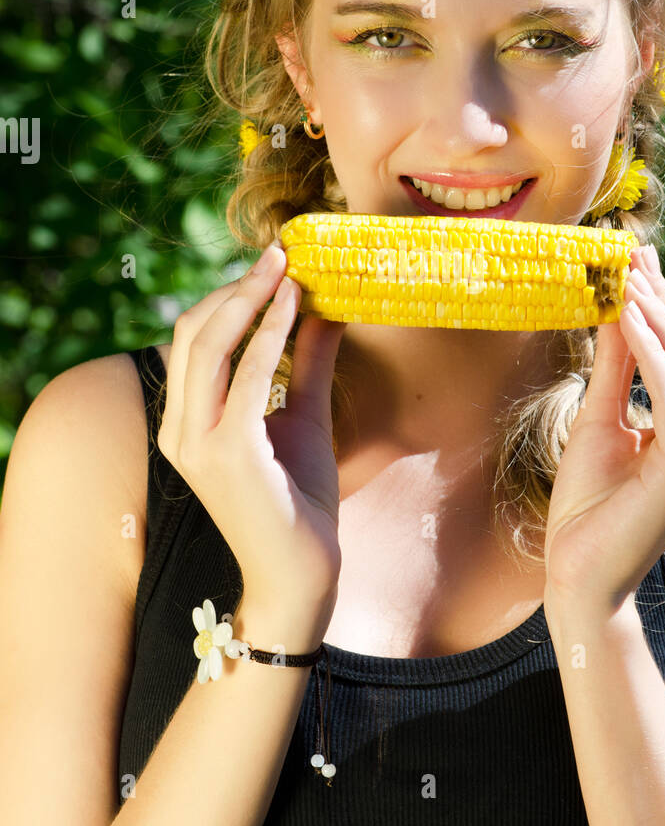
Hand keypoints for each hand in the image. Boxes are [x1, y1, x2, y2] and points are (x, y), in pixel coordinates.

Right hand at [157, 242, 346, 608]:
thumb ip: (306, 364)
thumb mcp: (304, 418)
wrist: (303, 572)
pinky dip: (269, 332)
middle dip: (235, 286)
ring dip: (248, 297)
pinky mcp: (227, 454)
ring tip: (286, 266)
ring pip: (206, 345)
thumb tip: (323, 307)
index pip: (191, 340)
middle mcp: (179, 430)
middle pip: (191, 332)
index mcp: (186, 422)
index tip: (272, 264)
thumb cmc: (300, 501)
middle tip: (279, 253)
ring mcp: (197, 443)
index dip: (228, 295)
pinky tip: (296, 306)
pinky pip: (244, 377)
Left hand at [543, 244, 664, 612]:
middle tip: (632, 259)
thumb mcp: (598, 419)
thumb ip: (612, 366)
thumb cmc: (585, 506)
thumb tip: (616, 304)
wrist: (574, 575)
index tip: (639, 262)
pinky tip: (624, 318)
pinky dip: (649, 352)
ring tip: (626, 280)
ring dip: (660, 317)